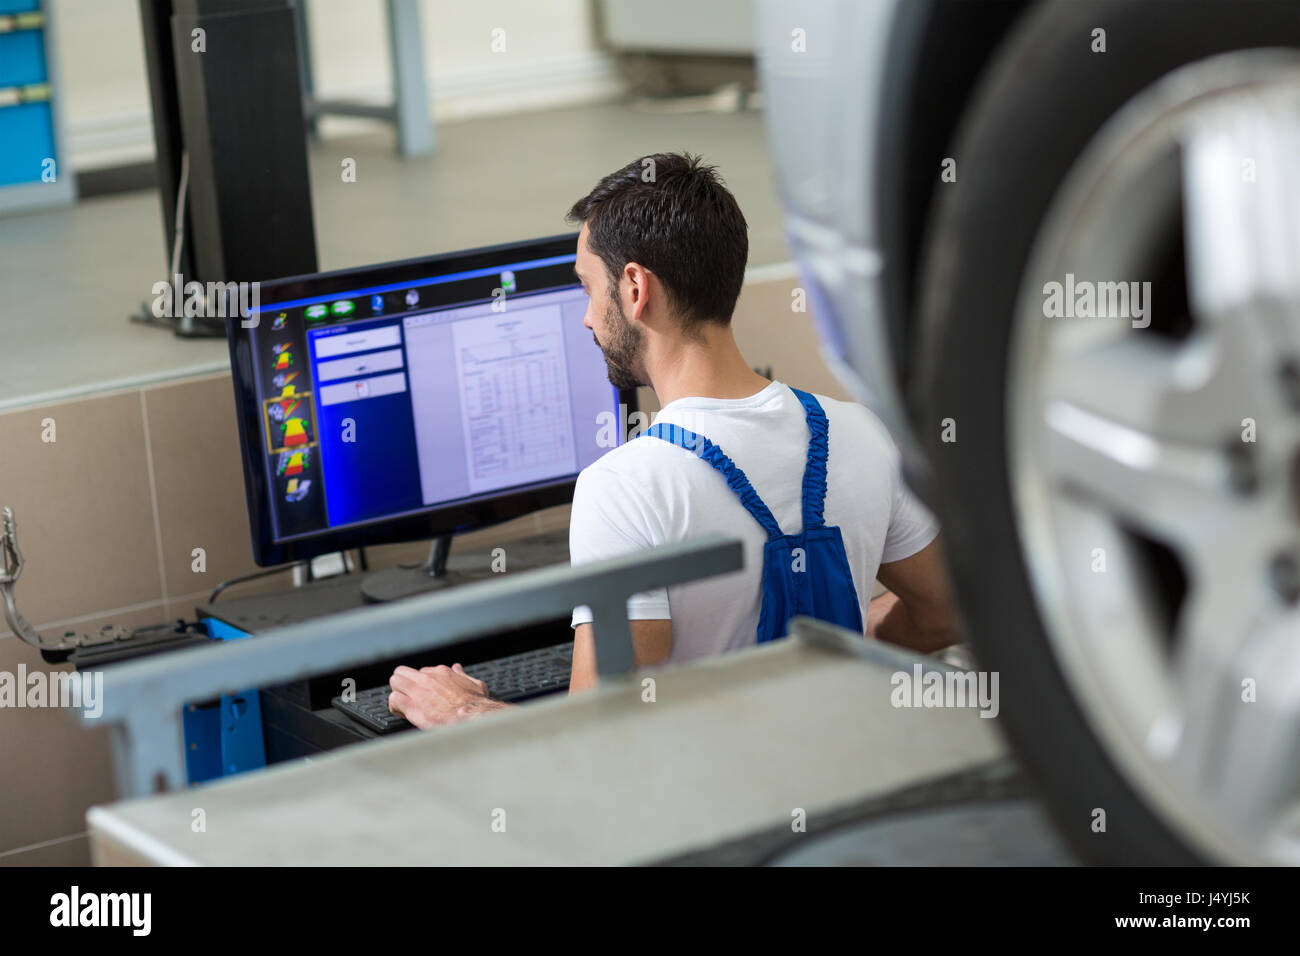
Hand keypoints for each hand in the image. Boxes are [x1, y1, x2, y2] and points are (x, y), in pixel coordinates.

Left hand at [387, 663, 508, 728]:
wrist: (471, 716)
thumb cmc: (475, 703)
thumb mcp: (474, 683)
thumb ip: (462, 675)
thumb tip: (458, 668)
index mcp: (441, 672)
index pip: (421, 672)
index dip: (420, 684)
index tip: (424, 694)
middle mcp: (427, 678)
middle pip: (402, 672)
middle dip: (402, 683)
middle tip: (408, 696)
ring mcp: (418, 691)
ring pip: (394, 682)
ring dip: (397, 692)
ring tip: (403, 705)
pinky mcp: (412, 706)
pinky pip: (393, 699)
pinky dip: (395, 707)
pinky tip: (403, 713)